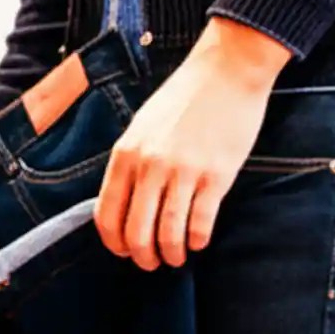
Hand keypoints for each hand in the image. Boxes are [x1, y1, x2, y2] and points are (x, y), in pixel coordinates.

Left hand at [94, 17, 291, 270]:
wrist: (227, 70)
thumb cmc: (184, 99)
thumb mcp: (143, 127)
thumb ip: (132, 162)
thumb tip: (126, 201)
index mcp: (125, 155)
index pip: (107, 214)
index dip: (114, 242)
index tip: (123, 251)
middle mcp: (149, 166)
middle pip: (136, 232)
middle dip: (142, 257)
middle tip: (151, 263)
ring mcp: (183, 172)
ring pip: (168, 233)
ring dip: (171, 254)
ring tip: (176, 258)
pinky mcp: (216, 176)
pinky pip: (200, 223)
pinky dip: (197, 240)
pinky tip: (198, 241)